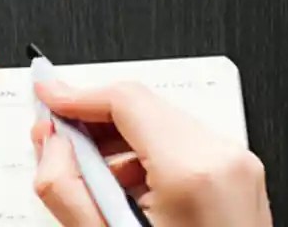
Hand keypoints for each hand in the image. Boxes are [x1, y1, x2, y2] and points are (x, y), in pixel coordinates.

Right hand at [31, 81, 271, 226]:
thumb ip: (65, 187)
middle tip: (55, 141)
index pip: (123, 98)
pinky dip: (145, 157)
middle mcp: (223, 159)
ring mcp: (238, 168)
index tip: (48, 97)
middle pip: (140, 105)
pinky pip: (181, 145)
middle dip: (92, 121)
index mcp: (193, 171)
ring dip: (116, 141)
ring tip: (91, 181)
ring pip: (159, 122)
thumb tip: (50, 146)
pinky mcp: (239, 178)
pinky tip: (125, 192)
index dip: (74, 95)